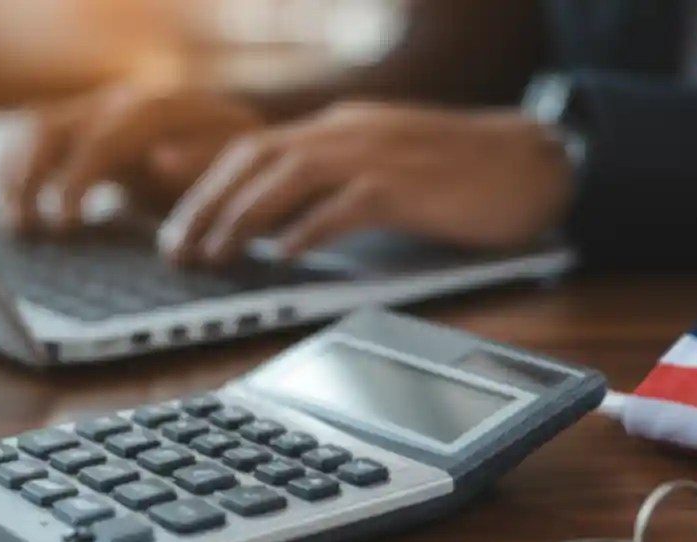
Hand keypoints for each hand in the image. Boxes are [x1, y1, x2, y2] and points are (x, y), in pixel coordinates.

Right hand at [3, 85, 264, 230]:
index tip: (64, 222)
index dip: (76, 179)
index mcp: (159, 109)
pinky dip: (17, 170)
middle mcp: (121, 102)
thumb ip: (201, 163)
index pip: (103, 139)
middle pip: (54, 127)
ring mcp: (99, 111)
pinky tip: (13, 208)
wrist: (238, 147)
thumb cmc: (238, 166)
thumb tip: (159, 160)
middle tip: (26, 228)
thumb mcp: (234, 168)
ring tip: (16, 225)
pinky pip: (37, 141)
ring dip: (16, 175)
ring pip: (36, 131)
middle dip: (31, 177)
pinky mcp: (86, 129)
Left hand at [157, 103, 574, 264]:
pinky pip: (345, 205)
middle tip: (177, 251)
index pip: (253, 146)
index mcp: (339, 129)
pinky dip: (309, 229)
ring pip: (288, 177)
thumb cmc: (459, 174)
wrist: (533, 162)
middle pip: (255, 159)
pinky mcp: (408, 187)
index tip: (163, 208)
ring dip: (243, 219)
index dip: (202, 175)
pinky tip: (285, 255)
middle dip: (207, 204)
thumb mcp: (383, 166)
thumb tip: (278, 222)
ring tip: (215, 256)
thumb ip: (333, 183)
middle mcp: (349, 133)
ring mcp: (378, 155)